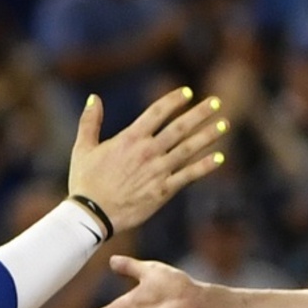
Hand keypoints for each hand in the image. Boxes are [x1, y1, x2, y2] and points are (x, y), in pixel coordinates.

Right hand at [66, 86, 226, 233]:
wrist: (92, 215)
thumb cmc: (85, 182)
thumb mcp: (83, 148)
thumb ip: (90, 121)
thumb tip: (94, 98)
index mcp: (130, 138)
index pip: (157, 112)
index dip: (174, 100)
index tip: (187, 92)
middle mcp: (147, 151)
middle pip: (179, 127)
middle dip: (199, 114)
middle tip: (216, 103)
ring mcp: (157, 170)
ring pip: (188, 149)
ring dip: (207, 136)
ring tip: (224, 125)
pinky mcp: (163, 190)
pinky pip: (188, 176)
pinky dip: (205, 166)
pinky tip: (219, 158)